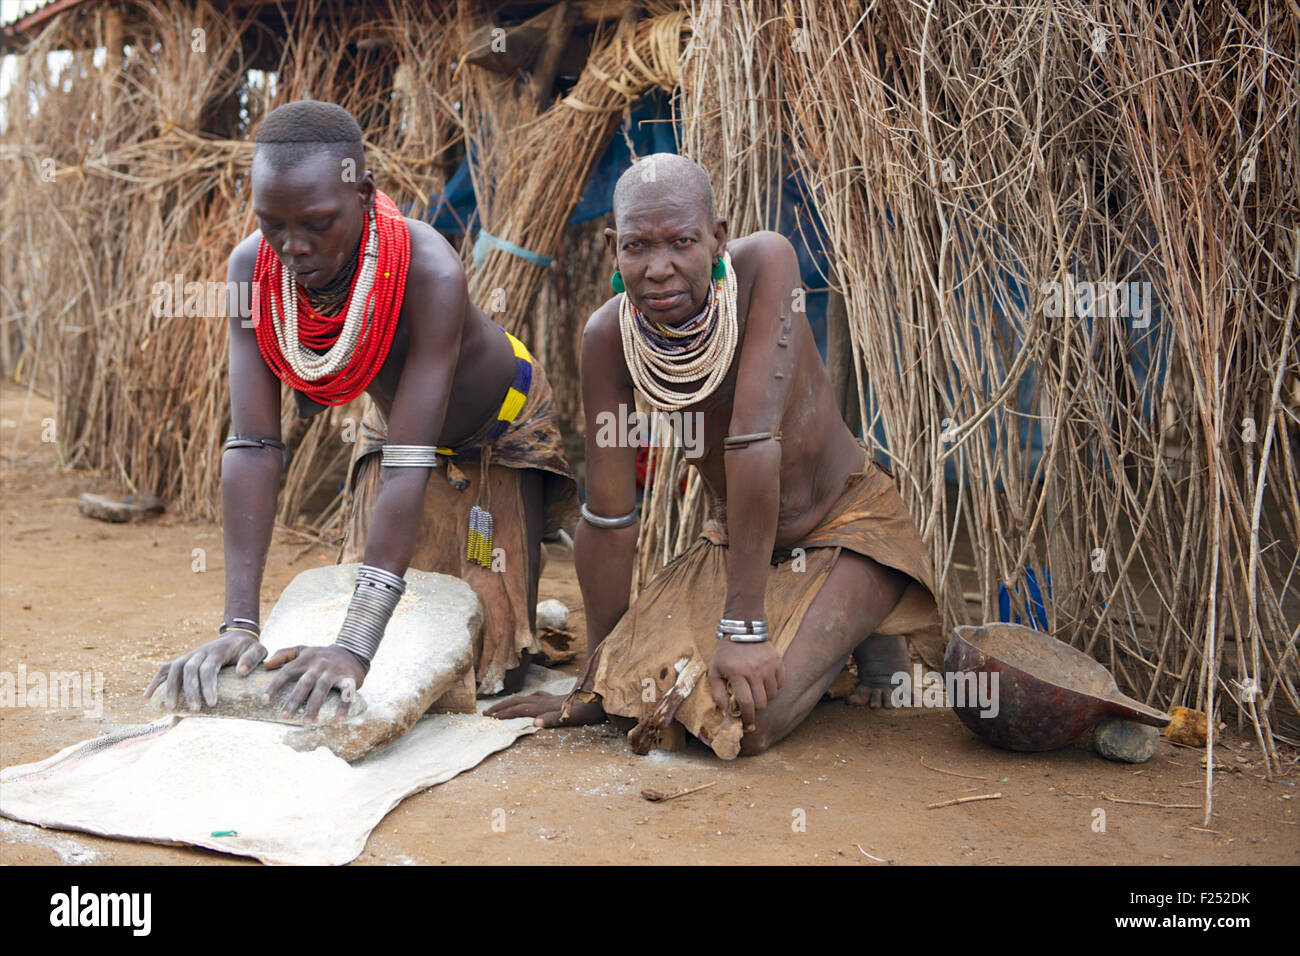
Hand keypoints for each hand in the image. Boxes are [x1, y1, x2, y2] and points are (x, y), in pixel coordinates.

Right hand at [144, 630, 267, 711]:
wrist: (237, 636)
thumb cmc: (248, 648)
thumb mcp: (258, 649)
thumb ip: (252, 659)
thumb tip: (240, 672)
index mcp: (218, 651)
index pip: (208, 668)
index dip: (208, 686)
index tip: (212, 703)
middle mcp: (200, 652)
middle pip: (189, 670)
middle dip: (190, 691)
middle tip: (196, 710)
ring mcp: (189, 655)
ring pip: (174, 669)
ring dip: (170, 688)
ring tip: (170, 708)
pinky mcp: (183, 660)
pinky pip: (165, 669)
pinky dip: (155, 681)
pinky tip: (147, 696)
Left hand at [263, 645, 367, 722]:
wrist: (352, 651)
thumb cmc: (322, 655)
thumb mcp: (303, 650)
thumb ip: (284, 654)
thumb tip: (266, 665)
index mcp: (306, 659)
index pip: (287, 672)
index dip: (275, 686)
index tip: (264, 701)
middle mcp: (319, 665)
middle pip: (304, 683)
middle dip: (294, 700)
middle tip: (284, 716)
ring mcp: (334, 672)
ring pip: (322, 690)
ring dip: (314, 707)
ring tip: (306, 723)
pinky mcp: (349, 679)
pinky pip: (346, 693)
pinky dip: (344, 707)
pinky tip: (339, 720)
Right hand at [484, 691, 604, 726]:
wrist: (603, 695)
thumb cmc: (589, 709)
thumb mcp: (573, 717)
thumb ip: (553, 720)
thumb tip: (534, 723)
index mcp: (545, 706)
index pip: (519, 709)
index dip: (504, 713)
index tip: (489, 717)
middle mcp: (546, 700)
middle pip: (518, 702)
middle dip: (501, 707)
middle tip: (485, 712)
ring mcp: (552, 698)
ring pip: (525, 699)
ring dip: (511, 702)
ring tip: (501, 706)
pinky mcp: (559, 698)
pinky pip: (536, 697)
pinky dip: (527, 699)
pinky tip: (531, 699)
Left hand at [708, 639, 784, 731]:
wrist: (742, 630)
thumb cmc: (726, 654)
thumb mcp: (714, 671)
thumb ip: (718, 693)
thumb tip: (726, 712)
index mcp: (736, 673)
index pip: (746, 703)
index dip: (748, 718)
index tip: (748, 725)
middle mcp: (754, 670)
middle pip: (762, 702)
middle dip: (756, 708)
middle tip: (751, 705)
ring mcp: (767, 665)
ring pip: (772, 695)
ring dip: (765, 697)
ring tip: (756, 691)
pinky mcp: (777, 661)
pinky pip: (780, 683)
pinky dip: (774, 687)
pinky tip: (764, 682)